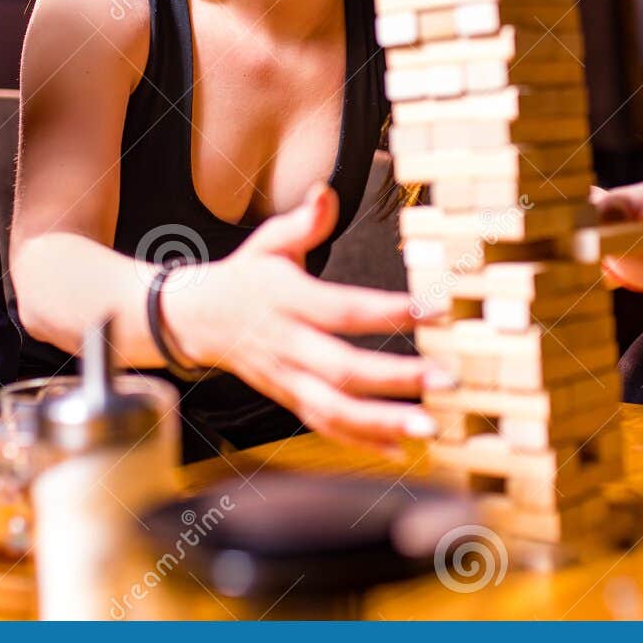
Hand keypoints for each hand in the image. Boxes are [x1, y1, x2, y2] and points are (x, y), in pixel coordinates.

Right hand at [162, 183, 434, 456]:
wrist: (196, 320)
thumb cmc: (244, 277)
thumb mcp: (268, 242)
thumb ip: (302, 222)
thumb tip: (326, 192)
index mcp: (288, 301)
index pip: (344, 309)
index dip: (389, 311)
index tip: (435, 309)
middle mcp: (288, 346)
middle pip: (344, 369)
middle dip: (397, 379)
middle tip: (446, 380)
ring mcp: (288, 379)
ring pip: (335, 410)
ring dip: (384, 423)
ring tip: (431, 428)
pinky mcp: (289, 400)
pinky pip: (325, 427)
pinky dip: (362, 443)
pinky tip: (400, 450)